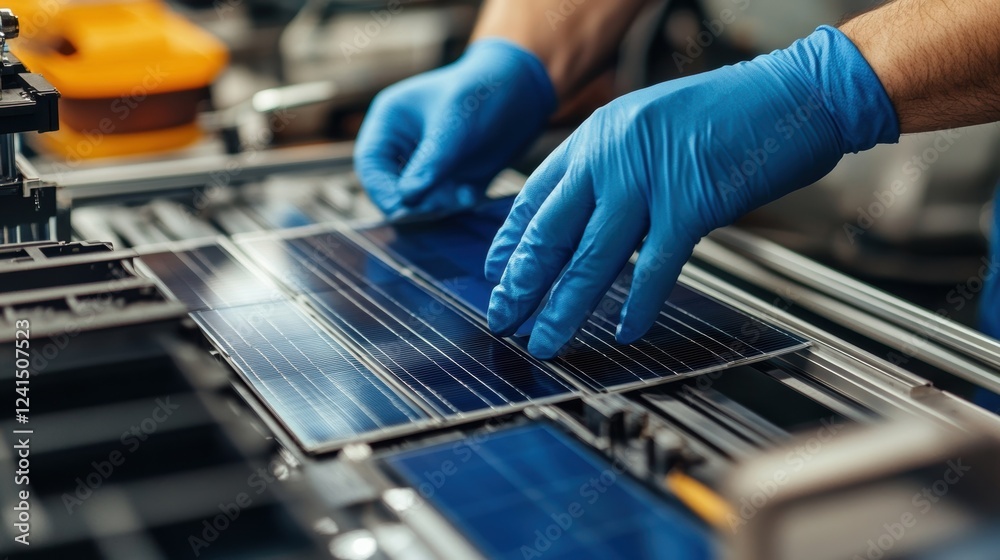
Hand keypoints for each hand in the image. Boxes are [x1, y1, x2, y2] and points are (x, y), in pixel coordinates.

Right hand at [354, 39, 555, 217]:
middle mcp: (403, 146)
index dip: (381, 190)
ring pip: (416, 202)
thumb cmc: (483, 92)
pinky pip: (441, 205)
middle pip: (389, 188)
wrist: (524, 91)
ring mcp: (426, 165)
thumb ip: (432, 161)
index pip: (369, 164)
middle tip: (439, 205)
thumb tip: (408, 197)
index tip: (405, 206)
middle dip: (413, 202)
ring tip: (461, 195)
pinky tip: (470, 194)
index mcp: (390, 122)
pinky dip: (453, 206)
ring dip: (436, 206)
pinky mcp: (449, 180)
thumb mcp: (455, 123)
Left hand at [485, 26, 899, 357]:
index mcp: (598, 135)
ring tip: (545, 341)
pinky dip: (639, 305)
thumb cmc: (732, 112)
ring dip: (563, 308)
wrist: (797, 92)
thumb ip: (614, 169)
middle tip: (503, 319)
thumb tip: (590, 218)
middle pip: (550, 232)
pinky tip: (625, 332)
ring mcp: (647, 179)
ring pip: (590, 259)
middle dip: (521, 284)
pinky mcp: (690, 204)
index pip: (534, 196)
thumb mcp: (650, 128)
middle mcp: (611, 155)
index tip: (495, 274)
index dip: (510, 242)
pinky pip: (654, 267)